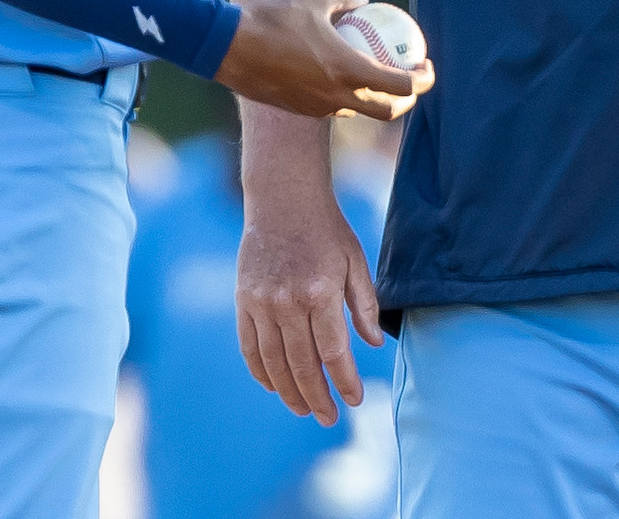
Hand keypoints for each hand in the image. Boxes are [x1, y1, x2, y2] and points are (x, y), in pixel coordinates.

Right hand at [215, 0, 434, 119]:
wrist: (228, 48)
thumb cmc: (272, 19)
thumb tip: (363, 0)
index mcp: (348, 71)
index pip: (401, 87)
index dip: (422, 80)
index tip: (426, 66)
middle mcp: (337, 97)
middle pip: (388, 112)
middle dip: (407, 100)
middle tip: (409, 79)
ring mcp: (317, 108)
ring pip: (358, 112)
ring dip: (375, 100)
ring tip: (377, 78)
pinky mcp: (299, 110)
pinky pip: (332, 108)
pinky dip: (345, 96)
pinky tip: (338, 76)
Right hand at [236, 190, 383, 426]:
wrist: (282, 200)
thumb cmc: (326, 230)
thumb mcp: (355, 261)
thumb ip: (364, 305)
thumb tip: (374, 345)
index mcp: (321, 292)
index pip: (334, 352)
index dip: (345, 381)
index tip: (355, 400)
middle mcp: (288, 302)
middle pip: (303, 365)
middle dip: (318, 397)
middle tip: (329, 418)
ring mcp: (261, 303)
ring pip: (274, 363)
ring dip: (290, 392)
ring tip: (304, 409)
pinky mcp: (243, 302)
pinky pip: (250, 348)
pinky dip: (262, 372)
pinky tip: (276, 386)